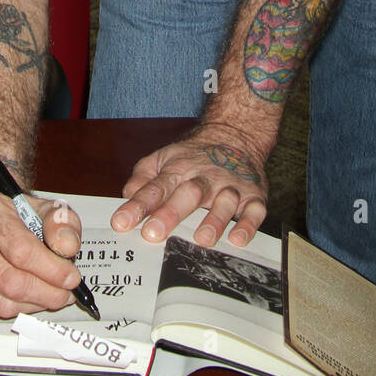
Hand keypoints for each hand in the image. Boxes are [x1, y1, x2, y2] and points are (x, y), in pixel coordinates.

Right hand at [0, 190, 83, 317]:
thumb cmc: (12, 209)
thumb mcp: (43, 205)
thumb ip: (61, 222)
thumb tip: (67, 248)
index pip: (20, 250)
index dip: (51, 269)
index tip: (71, 278)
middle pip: (10, 281)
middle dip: (46, 293)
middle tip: (66, 294)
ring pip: (0, 302)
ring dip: (33, 304)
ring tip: (51, 295)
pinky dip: (16, 309)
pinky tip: (29, 297)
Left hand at [110, 126, 268, 248]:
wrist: (234, 135)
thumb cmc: (192, 156)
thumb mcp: (162, 159)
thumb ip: (142, 179)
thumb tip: (126, 199)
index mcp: (178, 169)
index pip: (155, 188)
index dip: (137, 206)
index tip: (121, 223)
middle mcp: (204, 178)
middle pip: (188, 194)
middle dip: (170, 213)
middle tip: (153, 234)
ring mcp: (230, 186)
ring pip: (224, 202)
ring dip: (214, 221)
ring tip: (202, 240)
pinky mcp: (254, 195)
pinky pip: (254, 210)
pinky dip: (248, 225)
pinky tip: (238, 239)